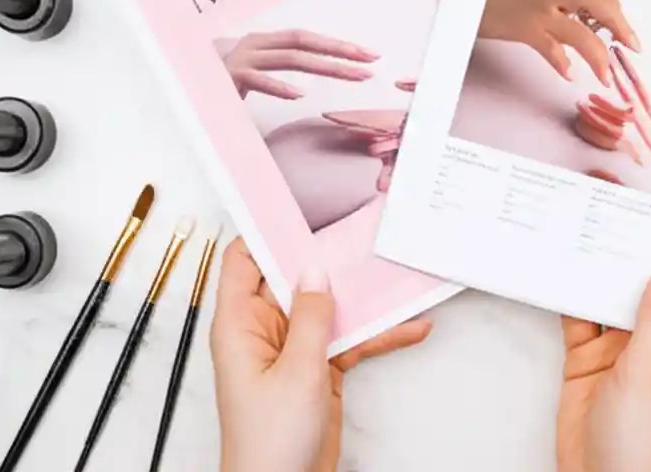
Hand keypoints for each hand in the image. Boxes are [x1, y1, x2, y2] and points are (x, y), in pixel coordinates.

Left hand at [211, 239, 432, 471]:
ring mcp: (292, 350)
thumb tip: (314, 270)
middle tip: (361, 231)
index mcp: (239, 324)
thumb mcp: (296, 371)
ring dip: (362, 298)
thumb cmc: (268, 444)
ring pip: (328, 309)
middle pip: (293, 278)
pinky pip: (348, 340)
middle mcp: (263, 331)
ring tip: (397, 275)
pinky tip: (410, 327)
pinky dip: (377, 334)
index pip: (243, 260)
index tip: (296, 206)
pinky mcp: (316, 369)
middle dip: (327, 258)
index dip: (265, 231)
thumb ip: (309, 317)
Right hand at [219, 30, 379, 99]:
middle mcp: (255, 44)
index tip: (369, 55)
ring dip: (325, 67)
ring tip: (352, 76)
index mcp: (265, 41)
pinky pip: (258, 80)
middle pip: (304, 43)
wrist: (187, 86)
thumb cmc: (228, 82)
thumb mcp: (260, 70)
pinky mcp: (230, 77)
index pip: (307, 38)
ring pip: (290, 59)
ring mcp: (242, 59)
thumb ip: (285, 64)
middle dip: (340, 51)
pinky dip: (279, 86)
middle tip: (371, 63)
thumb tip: (325, 66)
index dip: (338, 44)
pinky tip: (300, 94)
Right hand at [478, 0, 640, 84]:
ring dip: (599, 60)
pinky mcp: (524, 30)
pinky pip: (553, 51)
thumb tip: (595, 24)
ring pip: (583, 37)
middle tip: (631, 52)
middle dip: (622, 35)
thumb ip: (568, 4)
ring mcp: (543, 13)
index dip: (623, 23)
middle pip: (605, 13)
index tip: (631, 40)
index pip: (606, 2)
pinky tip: (570, 74)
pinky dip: (564, 64)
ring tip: (605, 77)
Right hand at [556, 236, 650, 471]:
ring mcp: (626, 348)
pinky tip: (561, 265)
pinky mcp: (592, 359)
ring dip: (604, 262)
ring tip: (587, 220)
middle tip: (620, 199)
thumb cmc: (642, 447)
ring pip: (617, 291)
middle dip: (640, 241)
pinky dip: (572, 292)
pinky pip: (582, 315)